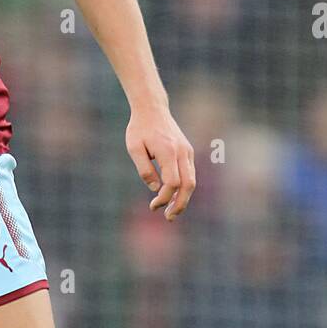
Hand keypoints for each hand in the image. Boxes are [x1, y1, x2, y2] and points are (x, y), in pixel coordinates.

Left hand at [126, 106, 195, 220]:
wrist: (152, 109)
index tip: (152, 206)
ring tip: (171, 212)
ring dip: (183, 199)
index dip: (164, 198)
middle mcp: (182, 152)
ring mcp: (187, 152)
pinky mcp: (187, 152)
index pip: (172, 182)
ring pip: (192, 181)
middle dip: (180, 204)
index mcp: (168, 151)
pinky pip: (190, 174)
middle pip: (188, 185)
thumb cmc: (139, 129)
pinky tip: (173, 198)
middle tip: (168, 218)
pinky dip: (184, 189)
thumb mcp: (134, 148)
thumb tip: (154, 188)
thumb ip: (144, 169)